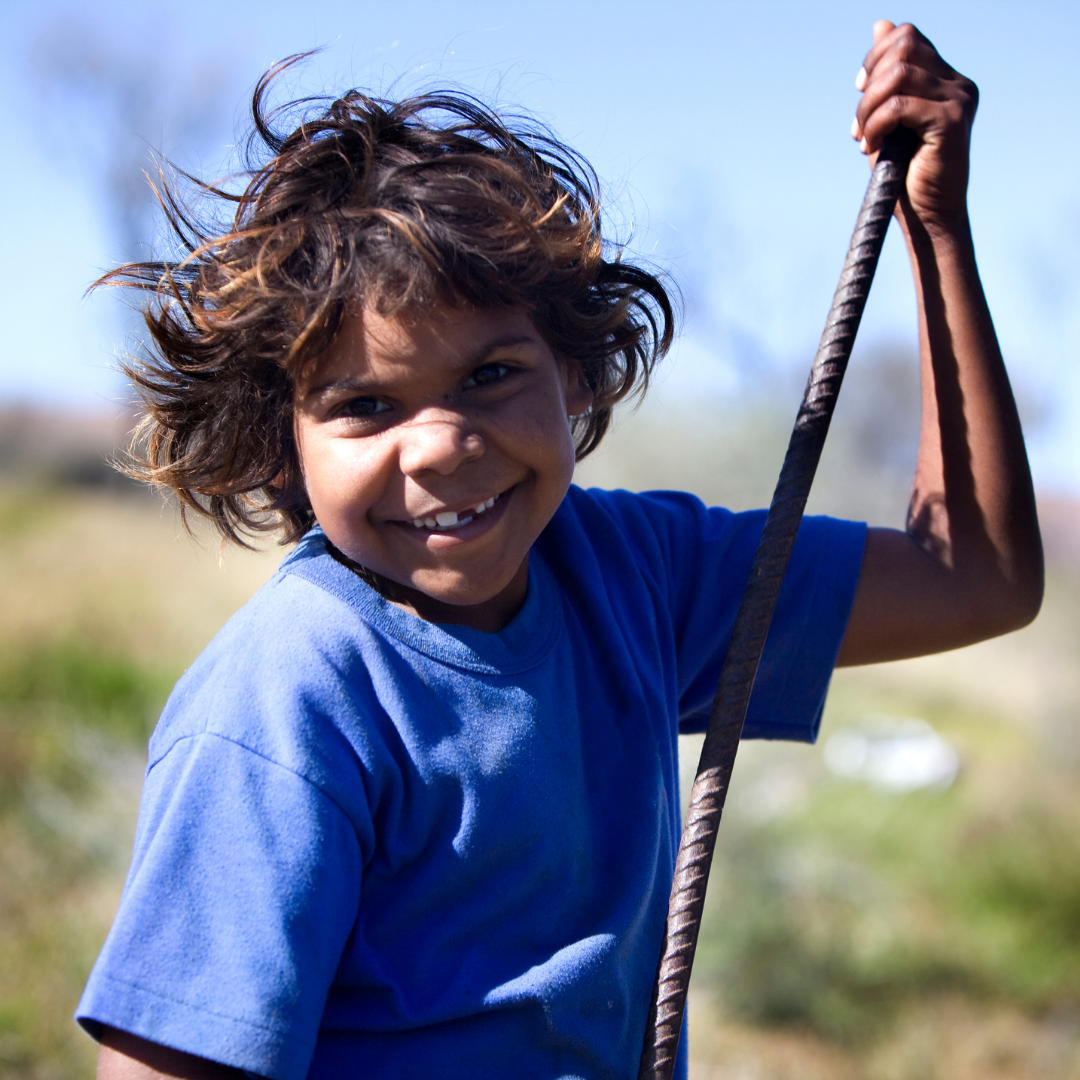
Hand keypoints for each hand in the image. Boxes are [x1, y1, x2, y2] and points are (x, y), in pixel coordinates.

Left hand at [851, 21, 977, 233]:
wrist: (926, 219)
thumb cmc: (904, 176)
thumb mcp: (887, 119)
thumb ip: (884, 76)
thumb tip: (881, 24)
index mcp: (945, 80)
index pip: (907, 38)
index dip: (875, 57)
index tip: (859, 91)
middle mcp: (958, 84)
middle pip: (902, 48)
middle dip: (869, 84)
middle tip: (859, 124)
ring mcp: (959, 99)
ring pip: (898, 74)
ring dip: (868, 107)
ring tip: (864, 138)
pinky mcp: (952, 120)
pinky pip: (899, 105)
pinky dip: (875, 124)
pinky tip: (871, 146)